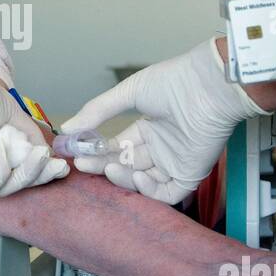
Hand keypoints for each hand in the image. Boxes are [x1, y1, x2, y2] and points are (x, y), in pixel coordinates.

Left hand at [0, 64, 67, 196]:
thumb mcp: (12, 117)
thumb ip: (30, 136)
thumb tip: (49, 154)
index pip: (17, 170)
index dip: (40, 170)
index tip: (61, 165)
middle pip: (13, 183)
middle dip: (39, 175)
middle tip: (59, 167)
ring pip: (4, 188)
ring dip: (26, 172)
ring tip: (39, 155)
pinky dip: (2, 169)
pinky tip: (2, 147)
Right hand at [61, 38, 265, 203]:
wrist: (209, 85)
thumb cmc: (174, 82)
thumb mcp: (129, 93)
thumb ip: (98, 111)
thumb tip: (67, 128)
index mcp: (147, 129)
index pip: (117, 148)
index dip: (97, 151)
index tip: (76, 153)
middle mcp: (160, 148)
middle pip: (126, 166)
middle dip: (104, 166)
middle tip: (84, 164)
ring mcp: (174, 163)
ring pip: (142, 182)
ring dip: (124, 178)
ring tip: (109, 168)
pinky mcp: (190, 174)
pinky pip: (167, 193)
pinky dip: (150, 191)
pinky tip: (137, 177)